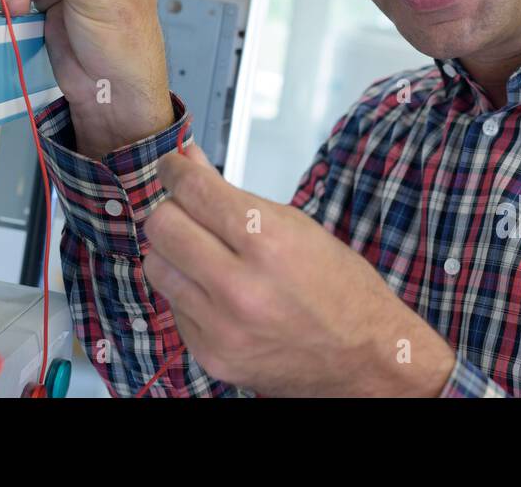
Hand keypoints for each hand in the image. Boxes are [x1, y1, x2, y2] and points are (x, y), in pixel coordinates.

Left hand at [142, 144, 456, 395]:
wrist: (364, 357)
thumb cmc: (340, 290)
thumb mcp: (295, 226)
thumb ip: (235, 196)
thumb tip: (191, 164)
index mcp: (267, 242)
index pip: (193, 190)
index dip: (176, 170)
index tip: (173, 167)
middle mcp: (240, 287)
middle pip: (162, 226)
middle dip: (170, 208)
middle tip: (185, 208)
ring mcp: (221, 326)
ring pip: (156, 266)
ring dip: (172, 251)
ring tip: (200, 252)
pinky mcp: (211, 354)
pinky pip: (173, 306)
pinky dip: (187, 291)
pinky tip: (215, 290)